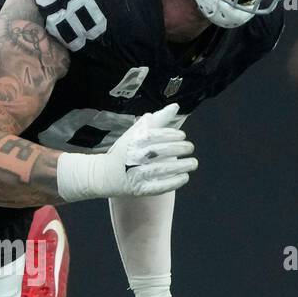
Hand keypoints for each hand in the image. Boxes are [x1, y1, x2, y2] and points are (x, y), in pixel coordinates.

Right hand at [57, 104, 196, 202]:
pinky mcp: (139, 190)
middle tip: (191, 148)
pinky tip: (185, 177)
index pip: (153, 136)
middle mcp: (133, 158)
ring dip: (180, 167)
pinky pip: (158, 187)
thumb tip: (175, 106)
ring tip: (193, 163)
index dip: (170, 135)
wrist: (104, 175)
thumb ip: (157, 120)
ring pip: (160, 170)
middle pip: (158, 152)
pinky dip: (173, 182)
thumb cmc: (125, 151)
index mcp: (132, 142)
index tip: (182, 136)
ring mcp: (135, 175)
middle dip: (178, 149)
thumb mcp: (137, 132)